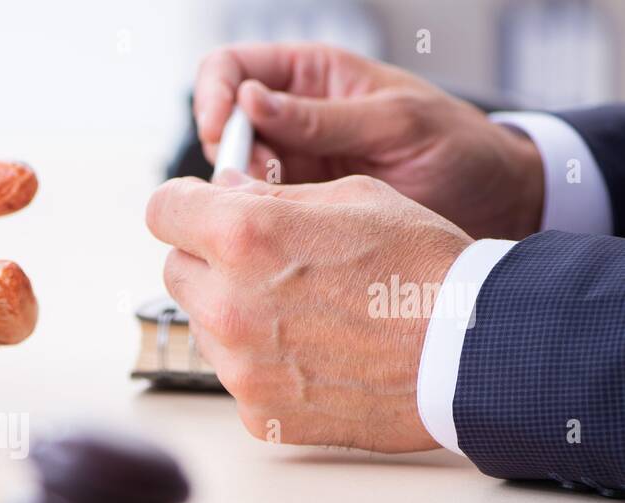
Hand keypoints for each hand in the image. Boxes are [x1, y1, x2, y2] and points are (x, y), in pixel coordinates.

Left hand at [146, 173, 471, 451]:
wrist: (471, 354)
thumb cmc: (422, 266)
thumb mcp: (352, 197)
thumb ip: (273, 197)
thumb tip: (224, 191)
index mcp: (243, 236)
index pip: (162, 210)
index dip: (183, 206)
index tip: (199, 212)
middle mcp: (227, 303)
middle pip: (176, 270)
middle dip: (209, 260)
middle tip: (267, 263)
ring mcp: (239, 366)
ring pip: (204, 326)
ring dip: (233, 313)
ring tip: (304, 311)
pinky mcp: (256, 411)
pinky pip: (236, 376)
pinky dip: (262, 364)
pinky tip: (315, 354)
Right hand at [194, 43, 543, 239]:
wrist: (494, 203)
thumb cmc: (459, 148)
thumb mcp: (394, 123)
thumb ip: (321, 117)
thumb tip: (249, 100)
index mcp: (314, 75)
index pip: (233, 68)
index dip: (215, 95)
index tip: (221, 131)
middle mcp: (295, 116)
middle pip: (224, 124)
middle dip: (228, 151)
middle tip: (258, 178)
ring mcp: (297, 163)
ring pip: (235, 172)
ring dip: (242, 190)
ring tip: (278, 204)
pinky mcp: (303, 206)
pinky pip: (261, 209)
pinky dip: (260, 219)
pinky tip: (285, 227)